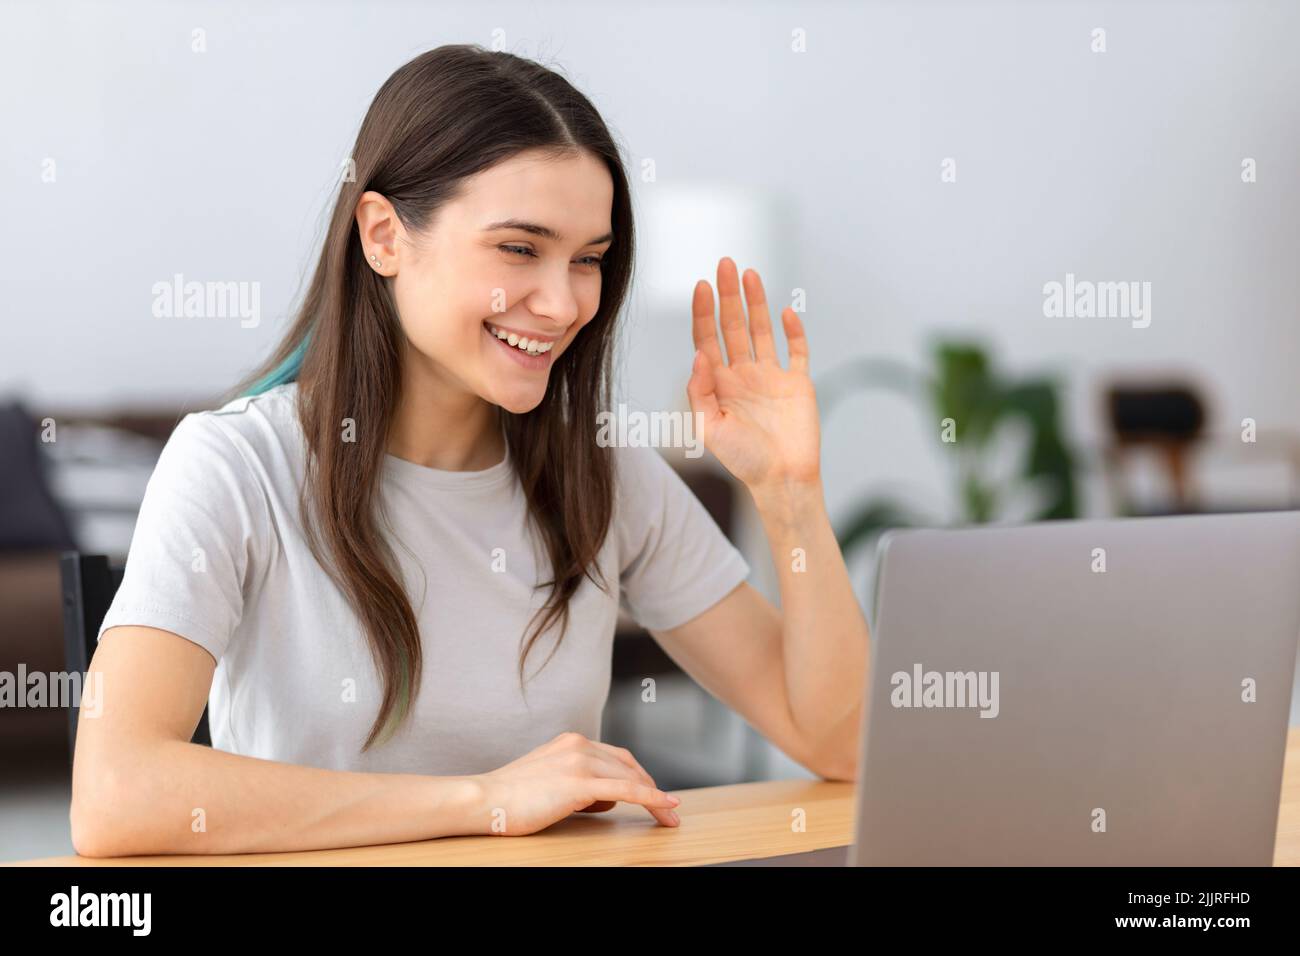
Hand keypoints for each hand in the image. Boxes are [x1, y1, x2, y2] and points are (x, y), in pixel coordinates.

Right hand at [468, 732, 680, 835]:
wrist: (485, 798)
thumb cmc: (511, 796)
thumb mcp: (549, 777)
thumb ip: (575, 779)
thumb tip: (603, 798)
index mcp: (572, 741)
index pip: (617, 757)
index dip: (639, 775)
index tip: (654, 792)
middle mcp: (579, 745)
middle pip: (629, 766)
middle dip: (652, 787)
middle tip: (668, 809)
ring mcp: (580, 761)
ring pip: (631, 779)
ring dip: (655, 798)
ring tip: (669, 817)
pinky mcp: (580, 783)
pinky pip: (627, 791)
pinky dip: (651, 798)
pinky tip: (666, 807)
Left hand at [687, 257, 820, 493]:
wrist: (782, 480)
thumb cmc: (743, 460)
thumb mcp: (708, 429)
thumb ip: (699, 392)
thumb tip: (699, 355)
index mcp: (720, 384)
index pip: (708, 340)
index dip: (703, 313)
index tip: (701, 286)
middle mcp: (744, 374)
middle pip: (734, 326)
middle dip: (728, 296)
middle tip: (724, 264)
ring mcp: (772, 377)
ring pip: (762, 331)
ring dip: (756, 303)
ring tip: (749, 274)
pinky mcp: (798, 383)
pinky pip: (797, 351)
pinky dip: (793, 331)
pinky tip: (785, 312)